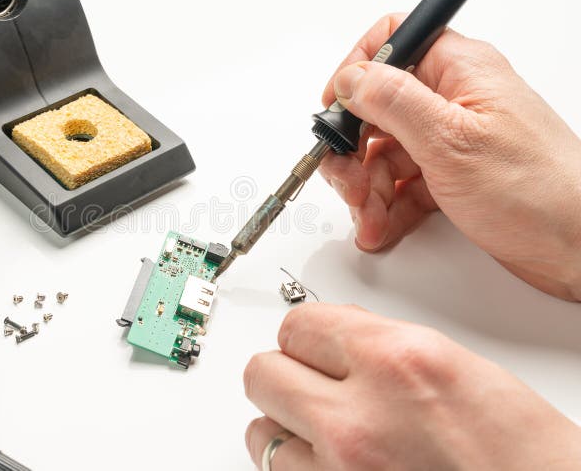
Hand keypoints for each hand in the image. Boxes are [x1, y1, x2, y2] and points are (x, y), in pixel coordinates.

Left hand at [244, 304, 580, 469]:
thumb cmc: (520, 451)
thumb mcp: (452, 365)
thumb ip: (381, 343)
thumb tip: (337, 336)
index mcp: (394, 361)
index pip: (297, 325)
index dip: (304, 333)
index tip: (310, 341)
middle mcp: (358, 416)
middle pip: (262, 371)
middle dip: (283, 370)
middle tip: (305, 377)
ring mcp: (340, 470)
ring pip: (260, 428)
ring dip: (284, 421)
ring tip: (320, 424)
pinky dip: (296, 464)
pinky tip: (328, 458)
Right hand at [318, 14, 580, 300]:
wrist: (580, 247)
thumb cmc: (539, 190)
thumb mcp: (452, 141)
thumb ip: (394, 102)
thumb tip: (351, 78)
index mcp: (459, 71)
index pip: (394, 41)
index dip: (356, 71)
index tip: (335, 109)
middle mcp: (453, 101)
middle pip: (377, 108)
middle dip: (355, 150)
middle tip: (351, 181)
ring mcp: (451, 141)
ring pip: (384, 153)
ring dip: (366, 188)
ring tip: (370, 218)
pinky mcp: (451, 177)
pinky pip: (400, 184)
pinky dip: (385, 208)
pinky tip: (383, 228)